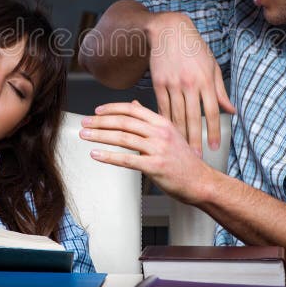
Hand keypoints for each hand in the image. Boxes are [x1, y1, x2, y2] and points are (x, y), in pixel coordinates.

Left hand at [79, 100, 214, 204]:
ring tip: (85, 136)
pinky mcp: (155, 166)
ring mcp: (158, 149)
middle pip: (124, 122)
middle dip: (100, 121)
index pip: (132, 109)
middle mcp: (160, 133)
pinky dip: (109, 156)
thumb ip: (150, 120)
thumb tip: (135, 105)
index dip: (112, 108)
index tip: (97, 111)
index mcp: (162, 122)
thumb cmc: (184, 160)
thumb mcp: (170, 133)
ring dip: (100, 136)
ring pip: (123, 138)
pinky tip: (96, 155)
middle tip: (85, 123)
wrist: (200, 181)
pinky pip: (127, 160)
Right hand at [146, 12, 234, 152]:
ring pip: (176, 115)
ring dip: (179, 134)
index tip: (214, 146)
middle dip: (195, 139)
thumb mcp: (211, 65)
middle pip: (192, 118)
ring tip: (182, 149)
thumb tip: (231, 110)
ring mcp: (171, 84)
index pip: (211, 111)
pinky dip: (164, 121)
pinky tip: (166, 132)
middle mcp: (188, 83)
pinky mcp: (158, 83)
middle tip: (197, 155)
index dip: (213, 131)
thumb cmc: (194, 48)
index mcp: (205, 80)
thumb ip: (220, 90)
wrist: (169, 30)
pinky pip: (161, 107)